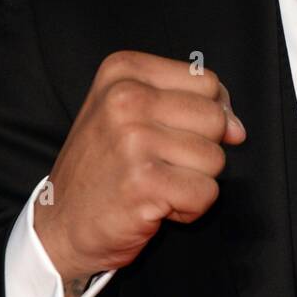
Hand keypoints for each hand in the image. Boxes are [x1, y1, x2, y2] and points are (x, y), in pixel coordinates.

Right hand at [35, 50, 245, 296]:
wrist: (58, 225)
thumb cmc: (102, 168)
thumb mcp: (131, 113)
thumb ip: (190, 105)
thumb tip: (238, 129)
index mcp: (122, 71)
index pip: (207, 82)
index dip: (205, 114)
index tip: (173, 134)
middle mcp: (125, 98)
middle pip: (215, 118)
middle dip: (199, 149)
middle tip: (159, 163)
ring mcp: (133, 139)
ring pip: (215, 158)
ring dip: (193, 181)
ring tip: (154, 184)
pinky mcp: (144, 182)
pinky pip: (206, 193)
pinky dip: (189, 209)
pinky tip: (155, 205)